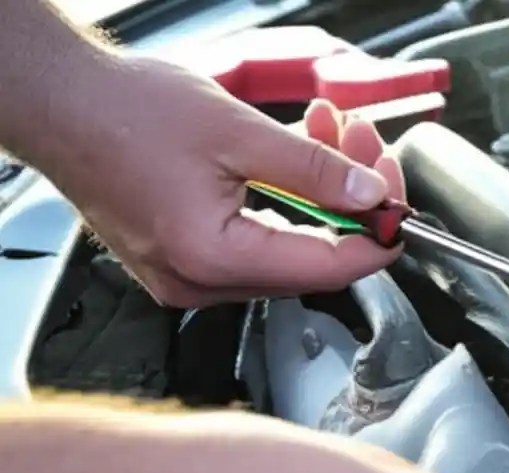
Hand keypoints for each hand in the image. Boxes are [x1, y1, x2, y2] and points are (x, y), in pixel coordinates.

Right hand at [38, 54, 402, 307]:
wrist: (59, 104)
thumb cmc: (124, 114)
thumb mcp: (238, 132)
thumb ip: (314, 170)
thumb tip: (369, 195)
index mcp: (215, 259)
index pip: (328, 269)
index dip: (376, 237)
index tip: (400, 207)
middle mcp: (200, 283)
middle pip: (311, 260)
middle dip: (349, 202)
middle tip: (363, 145)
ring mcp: (189, 276)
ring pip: (287, 249)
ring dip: (319, 195)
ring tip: (328, 136)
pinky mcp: (183, 259)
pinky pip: (255, 244)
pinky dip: (284, 204)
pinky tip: (293, 163)